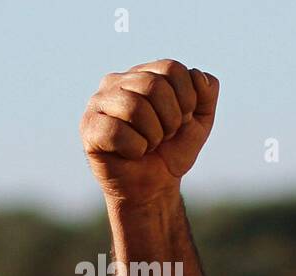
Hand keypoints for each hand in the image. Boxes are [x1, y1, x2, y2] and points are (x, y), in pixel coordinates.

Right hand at [80, 59, 218, 205]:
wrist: (154, 187)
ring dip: (154, 136)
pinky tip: (132, 154)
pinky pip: (117, 132)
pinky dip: (136, 149)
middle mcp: (117, 82)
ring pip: (135, 106)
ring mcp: (98, 103)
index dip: (187, 100)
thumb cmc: (171, 151)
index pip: (172, 68)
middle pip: (154, 85)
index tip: (182, 120)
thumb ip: (206, 96)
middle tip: (165, 136)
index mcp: (143, 74)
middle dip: (171, 119)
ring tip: (149, 144)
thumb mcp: (199, 123)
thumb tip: (198, 74)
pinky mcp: (89, 128)